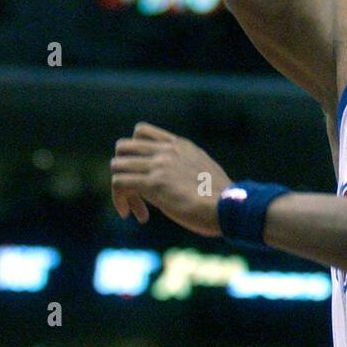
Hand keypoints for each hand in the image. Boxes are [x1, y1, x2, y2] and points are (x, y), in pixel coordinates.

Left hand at [110, 123, 230, 236]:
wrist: (229, 206)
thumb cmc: (221, 197)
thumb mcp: (203, 170)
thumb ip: (185, 167)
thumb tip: (174, 181)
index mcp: (179, 145)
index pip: (141, 131)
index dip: (133, 152)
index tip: (141, 174)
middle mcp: (166, 150)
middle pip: (123, 146)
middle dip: (122, 168)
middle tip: (133, 192)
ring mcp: (159, 165)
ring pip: (117, 165)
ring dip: (119, 189)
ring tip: (133, 209)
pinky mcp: (154, 184)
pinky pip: (119, 183)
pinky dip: (119, 200)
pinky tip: (130, 214)